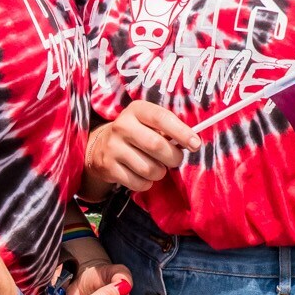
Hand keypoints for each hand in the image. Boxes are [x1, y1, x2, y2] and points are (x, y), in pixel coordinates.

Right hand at [83, 101, 199, 194]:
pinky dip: (147, 183)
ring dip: (160, 172)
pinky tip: (142, 175)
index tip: (195, 144)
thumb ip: (168, 129)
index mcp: (136, 110)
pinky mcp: (108, 167)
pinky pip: (138, 183)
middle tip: (175, 159)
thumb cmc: (136, 134)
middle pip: (157, 146)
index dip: (182, 132)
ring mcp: (113, 147)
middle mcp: (122, 126)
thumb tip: (192, 143)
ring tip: (156, 167)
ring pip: (149, 169)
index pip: (162, 118)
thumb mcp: (148, 123)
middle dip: (173, 157)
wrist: (99, 146)